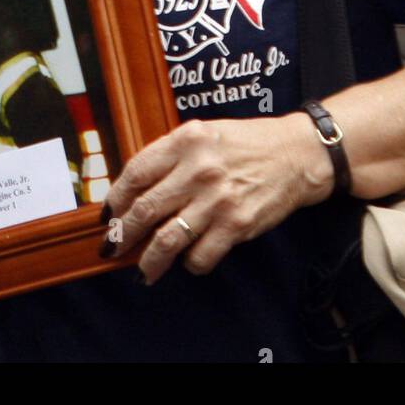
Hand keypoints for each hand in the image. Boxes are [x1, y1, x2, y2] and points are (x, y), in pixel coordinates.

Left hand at [100, 113, 331, 284]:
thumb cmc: (247, 144)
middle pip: (145, 209)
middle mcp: (198, 168)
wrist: (295, 154)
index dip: (116, 198)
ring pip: (167, 240)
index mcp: (186, 140)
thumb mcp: (204, 134)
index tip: (109, 213)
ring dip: (149, 261)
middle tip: (113, 246)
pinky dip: (190, 264)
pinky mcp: (236, 224)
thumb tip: (135, 188)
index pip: (136, 172)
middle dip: (123, 235)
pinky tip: (189, 261)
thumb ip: (172, 154)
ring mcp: (217, 199)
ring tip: (143, 271)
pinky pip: (200, 256)